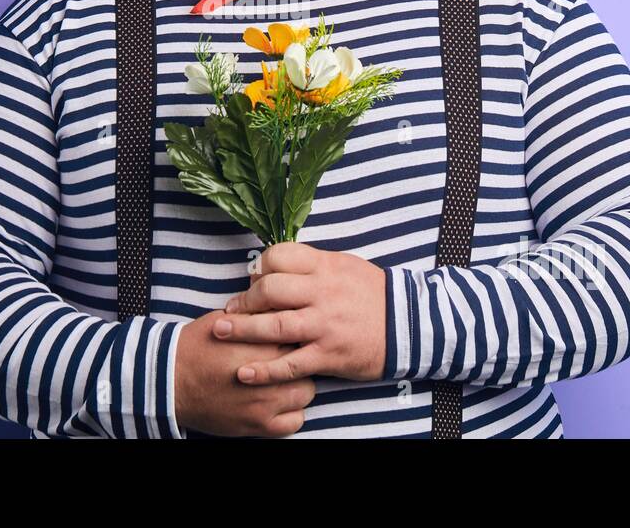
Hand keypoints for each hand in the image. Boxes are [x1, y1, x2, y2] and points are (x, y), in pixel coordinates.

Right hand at [174, 310, 315, 436]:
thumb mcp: (224, 320)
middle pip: (307, 362)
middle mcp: (268, 374)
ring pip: (307, 392)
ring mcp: (265, 403)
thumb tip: (278, 306)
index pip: (297, 332)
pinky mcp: (258, 425)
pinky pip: (295, 422)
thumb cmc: (195, 346)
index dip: (293, 332)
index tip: (287, 333)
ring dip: (298, 385)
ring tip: (284, 380)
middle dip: (299, 358)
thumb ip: (255, 316)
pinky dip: (292, 413)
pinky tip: (280, 403)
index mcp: (261, 343)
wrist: (170, 380)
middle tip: (286, 356)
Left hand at [211, 242, 386, 384]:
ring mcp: (324, 325)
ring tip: (219, 331)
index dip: (260, 268)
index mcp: (325, 267)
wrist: (410, 325)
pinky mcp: (329, 355)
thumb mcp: (344, 266)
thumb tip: (275, 265)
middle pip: (270, 290)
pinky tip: (244, 372)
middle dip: (244, 299)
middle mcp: (322, 293)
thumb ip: (311, 265)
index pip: (280, 257)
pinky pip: (291, 364)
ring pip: (274, 325)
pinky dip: (265, 370)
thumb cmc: (372, 294)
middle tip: (230, 308)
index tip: (252, 279)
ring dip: (242, 329)